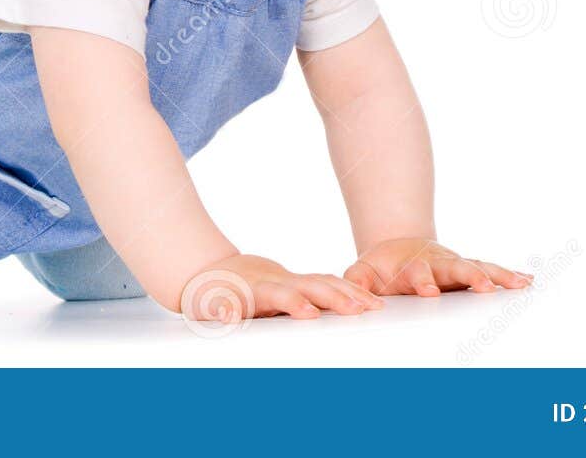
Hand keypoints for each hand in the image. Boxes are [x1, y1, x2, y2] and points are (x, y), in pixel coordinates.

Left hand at [181, 253, 385, 321]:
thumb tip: (227, 316)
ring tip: (376, 306)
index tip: (310, 314)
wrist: (213, 269)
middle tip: (360, 309)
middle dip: (336, 296)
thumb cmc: (210, 292)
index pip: (278, 294)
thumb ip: (221, 309)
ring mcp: (290, 279)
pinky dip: (348, 291)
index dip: (293, 302)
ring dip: (350, 293)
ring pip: (324, 281)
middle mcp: (278, 280)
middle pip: (311, 284)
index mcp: (257, 288)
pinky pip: (326, 283)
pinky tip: (369, 302)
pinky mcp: (298, 282)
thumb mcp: (208, 303)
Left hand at [344, 238, 532, 296]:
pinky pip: (490, 271)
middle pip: (455, 267)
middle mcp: (438, 263)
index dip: (423, 281)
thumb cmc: (382, 268)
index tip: (429, 291)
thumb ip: (357, 283)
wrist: (397, 249)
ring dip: (496, 275)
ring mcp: (455, 265)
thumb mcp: (363, 273)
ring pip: (478, 267)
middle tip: (482, 285)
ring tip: (518, 283)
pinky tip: (527, 281)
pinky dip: (508, 275)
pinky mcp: (468, 270)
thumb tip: (354, 300)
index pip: (418, 273)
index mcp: (412, 266)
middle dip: (469, 276)